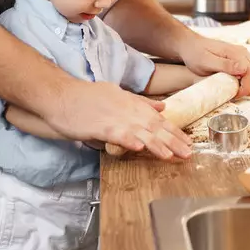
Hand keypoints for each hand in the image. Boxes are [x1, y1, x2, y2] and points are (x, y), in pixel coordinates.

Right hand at [43, 80, 192, 159]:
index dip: (174, 131)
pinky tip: (139, 147)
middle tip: (189, 153)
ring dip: (156, 143)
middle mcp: (126, 109)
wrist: (61, 94)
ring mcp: (113, 117)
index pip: (157, 118)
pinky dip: (129, 139)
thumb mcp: (117, 94)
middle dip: (172, 140)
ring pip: (140, 131)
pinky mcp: (99, 125)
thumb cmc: (86, 96)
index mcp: (131, 103)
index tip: (188, 142)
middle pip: (153, 125)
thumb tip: (162, 106)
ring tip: (171, 155)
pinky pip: (117, 133)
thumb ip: (140, 102)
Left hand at [179, 34, 249, 97]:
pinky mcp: (239, 59)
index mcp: (236, 53)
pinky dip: (249, 82)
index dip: (246, 88)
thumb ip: (225, 65)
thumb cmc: (195, 53)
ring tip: (239, 93)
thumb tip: (243, 69)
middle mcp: (242, 52)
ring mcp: (242, 55)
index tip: (235, 95)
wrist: (190, 45)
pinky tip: (238, 86)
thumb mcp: (206, 61)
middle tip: (239, 96)